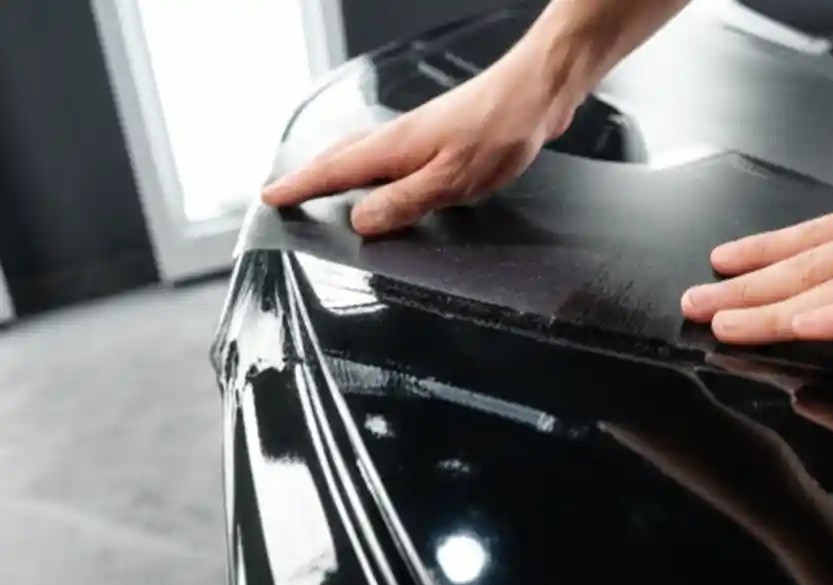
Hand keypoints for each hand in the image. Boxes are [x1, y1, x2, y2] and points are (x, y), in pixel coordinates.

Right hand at [261, 49, 578, 235]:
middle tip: (284, 195)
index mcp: (394, 148)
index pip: (333, 171)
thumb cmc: (500, 129)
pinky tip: (385, 178)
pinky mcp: (441, 138)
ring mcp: (420, 135)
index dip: (300, 187)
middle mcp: (400, 137)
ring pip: (364, 154)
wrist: (537, 91)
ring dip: (338, 171)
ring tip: (321, 189)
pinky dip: (371, 168)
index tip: (270, 199)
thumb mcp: (452, 179)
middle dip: (310, 178)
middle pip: (341, 158)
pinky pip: (390, 156)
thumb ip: (405, 201)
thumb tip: (361, 221)